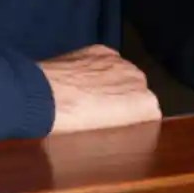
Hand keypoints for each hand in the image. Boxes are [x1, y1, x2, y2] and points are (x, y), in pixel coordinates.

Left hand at [37, 44, 161, 133]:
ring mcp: (120, 61)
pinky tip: (79, 81)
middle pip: (138, 91)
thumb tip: (121, 130)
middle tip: (99, 114)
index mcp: (147, 105)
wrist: (44, 99)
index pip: (149, 115)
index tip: (116, 128)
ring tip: (86, 97)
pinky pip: (106, 62)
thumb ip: (123, 132)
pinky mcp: (101, 50)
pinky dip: (97, 70)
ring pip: (122, 74)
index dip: (132, 122)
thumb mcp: (105, 142)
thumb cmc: (74, 127)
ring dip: (111, 83)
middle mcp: (139, 79)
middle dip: (123, 100)